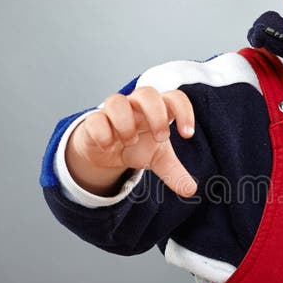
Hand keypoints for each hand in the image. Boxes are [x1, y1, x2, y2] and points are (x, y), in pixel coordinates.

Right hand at [65, 87, 196, 196]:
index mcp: (156, 110)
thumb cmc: (136, 145)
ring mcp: (113, 111)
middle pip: (147, 93)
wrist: (106, 150)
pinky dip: (103, 133)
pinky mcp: (93, 122)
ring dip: (126, 123)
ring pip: (117, 101)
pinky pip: (95, 119)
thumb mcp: (158, 159)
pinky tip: (109, 146)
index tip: (188, 135)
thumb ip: (175, 172)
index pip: (174, 97)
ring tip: (130, 141)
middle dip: (157, 115)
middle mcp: (135, 105)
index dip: (184, 111)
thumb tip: (190, 190)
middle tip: (161, 138)